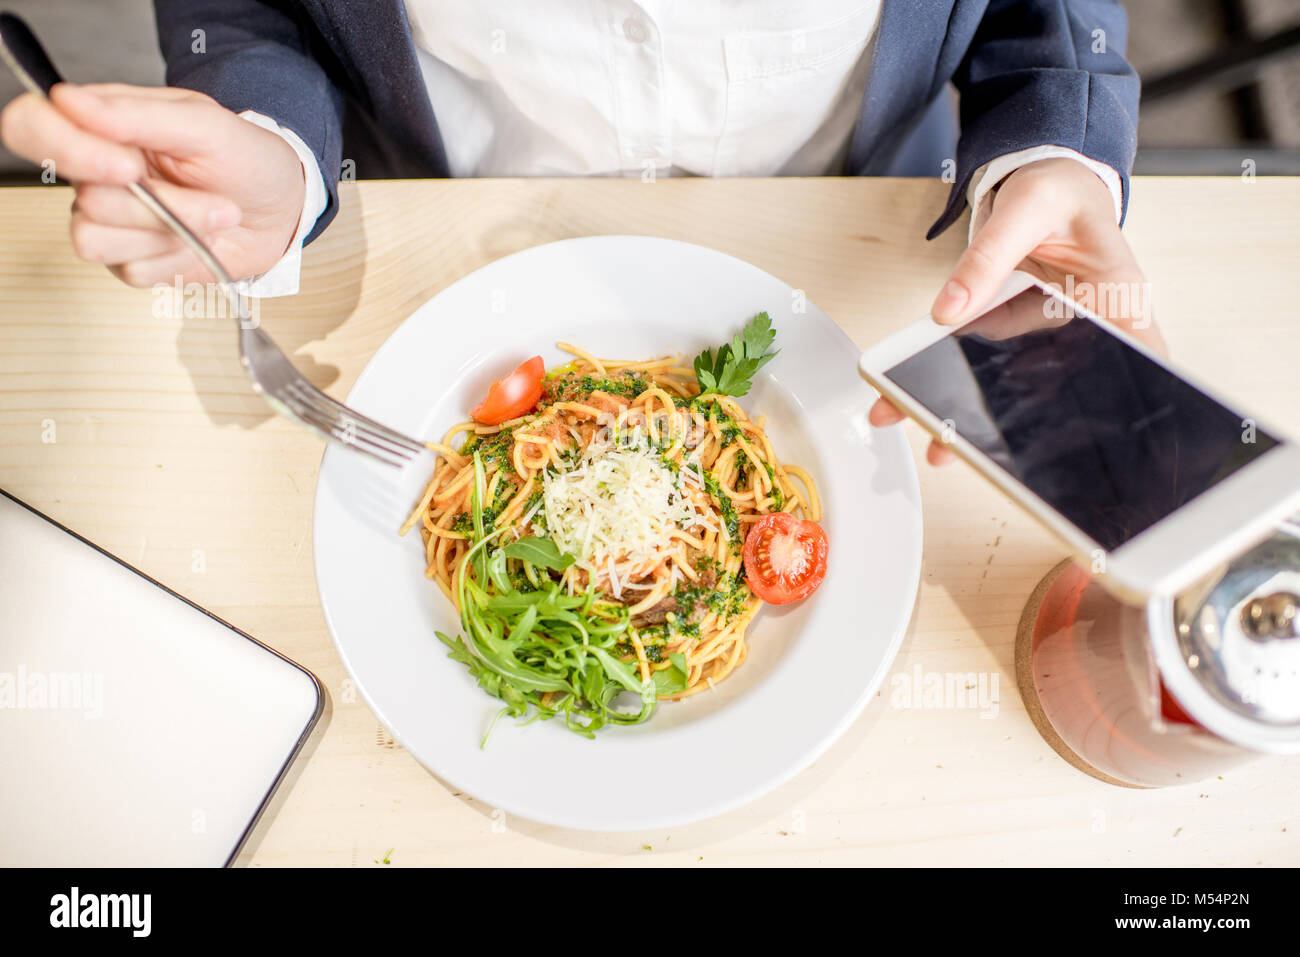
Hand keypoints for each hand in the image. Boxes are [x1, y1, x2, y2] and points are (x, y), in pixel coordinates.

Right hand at [0, 83, 304, 285]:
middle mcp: (96, 173)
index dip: (68, 150)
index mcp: (103, 126)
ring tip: (213, 216)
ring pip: (98, 241)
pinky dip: (176, 260)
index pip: (33, 127)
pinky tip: (200, 241)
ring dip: (171, 233)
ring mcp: (112, 221)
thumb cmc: (248, 160)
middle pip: (85, 201)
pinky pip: (132, 271)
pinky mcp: (132, 260)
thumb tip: (72, 101)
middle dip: (160, 206)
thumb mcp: (207, 125)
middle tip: (212, 197)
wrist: (282, 211)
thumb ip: (138, 115)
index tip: (128, 166)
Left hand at [869, 157, 1164, 465]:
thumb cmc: (1056, 189)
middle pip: (1063, 389)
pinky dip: (951, 382)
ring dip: (972, 414)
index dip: (1122, 407)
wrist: (1038, 179)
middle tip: (974, 448)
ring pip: (1015, 387)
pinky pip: (984, 365)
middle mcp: (1087, 328)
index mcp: (1117, 299)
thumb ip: (988, 257)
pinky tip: (917, 404)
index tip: (1092, 440)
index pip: (1136, 362)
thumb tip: (949, 309)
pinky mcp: (1015, 335)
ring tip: (936, 438)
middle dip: (1017, 428)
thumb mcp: (1024, 209)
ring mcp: (1049, 336)